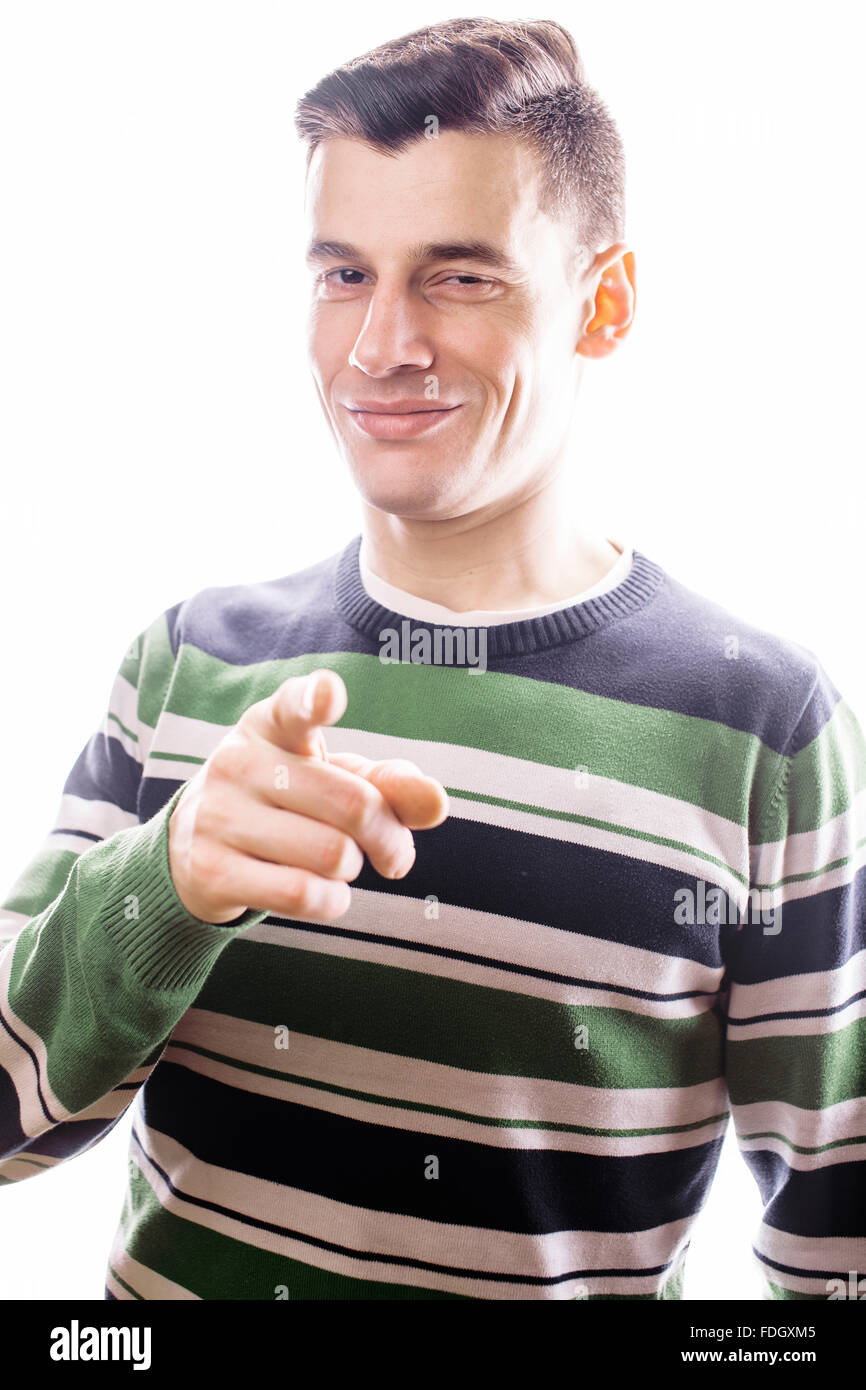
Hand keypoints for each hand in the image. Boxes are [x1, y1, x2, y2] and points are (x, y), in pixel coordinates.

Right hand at [167, 668, 447, 923]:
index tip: (329, 695)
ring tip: (339, 865)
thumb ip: (391, 784)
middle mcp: (238, 763)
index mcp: (271, 725)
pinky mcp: (212, 871)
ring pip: (333, 855)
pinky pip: (304, 894)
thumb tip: (436, 803)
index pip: (295, 707)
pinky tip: (324, 892)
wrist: (194, 851)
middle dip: (389, 838)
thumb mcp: (337, 781)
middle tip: (394, 855)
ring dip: (354, 870)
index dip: (315, 700)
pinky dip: (333, 901)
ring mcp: (219, 817)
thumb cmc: (288, 804)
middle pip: (353, 806)